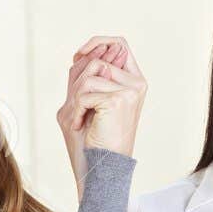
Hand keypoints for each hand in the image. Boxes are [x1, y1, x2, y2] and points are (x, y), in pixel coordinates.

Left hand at [57, 35, 146, 186]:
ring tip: (79, 120)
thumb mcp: (82, 102)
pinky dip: (75, 110)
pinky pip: (84, 92)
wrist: (99, 168)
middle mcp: (136, 84)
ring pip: (89, 75)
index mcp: (133, 82)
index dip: (97, 43)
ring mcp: (130, 90)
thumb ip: (83, 78)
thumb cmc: (90, 141)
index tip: (78, 55)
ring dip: (75, 99)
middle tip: (76, 110)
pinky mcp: (119, 99)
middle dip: (78, 83)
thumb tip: (82, 54)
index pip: (119, 44)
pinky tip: (80, 126)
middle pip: (97, 61)